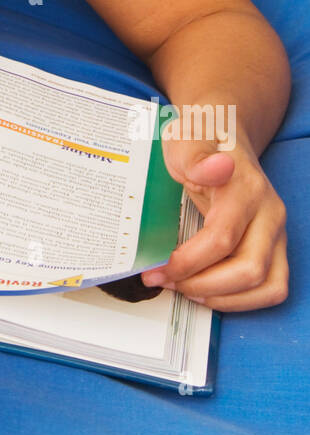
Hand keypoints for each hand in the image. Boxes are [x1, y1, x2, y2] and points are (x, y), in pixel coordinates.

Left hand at [141, 119, 288, 310]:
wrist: (223, 135)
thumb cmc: (201, 139)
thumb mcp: (185, 138)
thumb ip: (195, 154)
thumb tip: (216, 169)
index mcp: (245, 187)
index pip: (222, 239)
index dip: (187, 262)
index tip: (156, 269)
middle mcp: (269, 213)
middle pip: (249, 269)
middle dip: (203, 285)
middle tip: (167, 282)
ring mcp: (277, 232)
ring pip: (267, 286)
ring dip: (224, 299)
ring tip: (186, 289)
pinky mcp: (276, 247)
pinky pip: (272, 287)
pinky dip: (241, 299)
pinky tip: (208, 291)